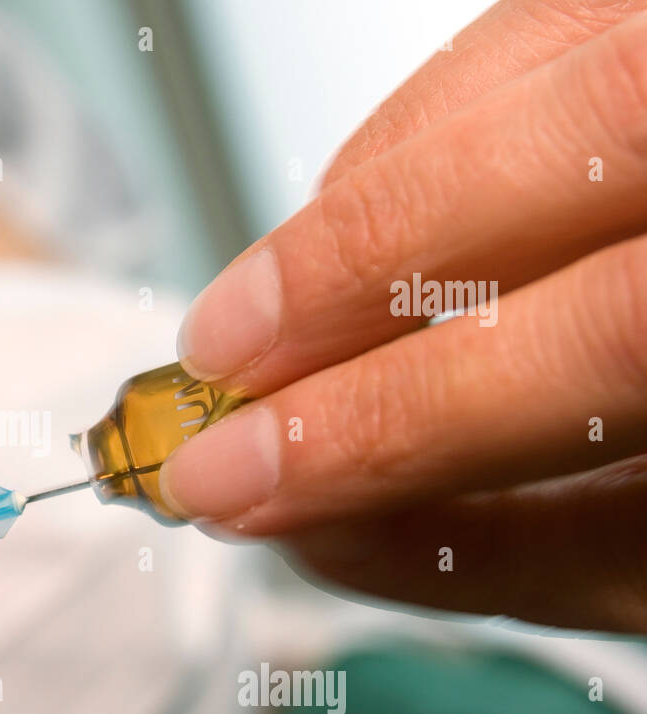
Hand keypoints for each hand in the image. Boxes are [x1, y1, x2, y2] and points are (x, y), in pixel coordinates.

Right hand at [160, 0, 646, 632]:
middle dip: (339, 275)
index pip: (605, 342)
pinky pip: (527, 25)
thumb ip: (514, 552)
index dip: (387, 417)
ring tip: (269, 305)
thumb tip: (315, 528)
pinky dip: (419, 124)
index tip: (239, 477)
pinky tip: (367, 210)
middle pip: (560, 153)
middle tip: (217, 374)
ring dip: (363, 194)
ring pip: (526, 60)